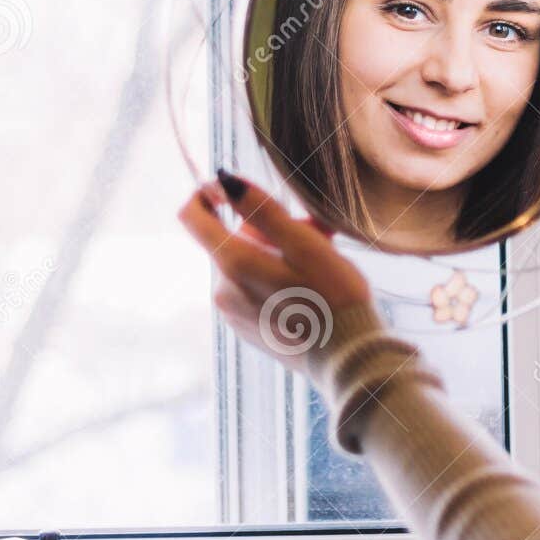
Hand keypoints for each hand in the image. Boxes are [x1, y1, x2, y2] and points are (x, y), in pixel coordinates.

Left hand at [178, 172, 370, 369]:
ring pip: (245, 264)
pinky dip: (274, 279)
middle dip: (267, 229)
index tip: (231, 189)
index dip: (207, 194)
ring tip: (319, 262)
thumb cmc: (332, 297)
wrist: (346, 357)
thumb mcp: (303, 243)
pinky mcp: (247, 329)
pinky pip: (252, 289)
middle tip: (315, 232)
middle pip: (231, 240)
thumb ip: (261, 209)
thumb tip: (225, 181)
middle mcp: (224, 291)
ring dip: (275, 254)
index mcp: (234, 265)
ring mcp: (233, 313)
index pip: (193, 217)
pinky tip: (308, 288)